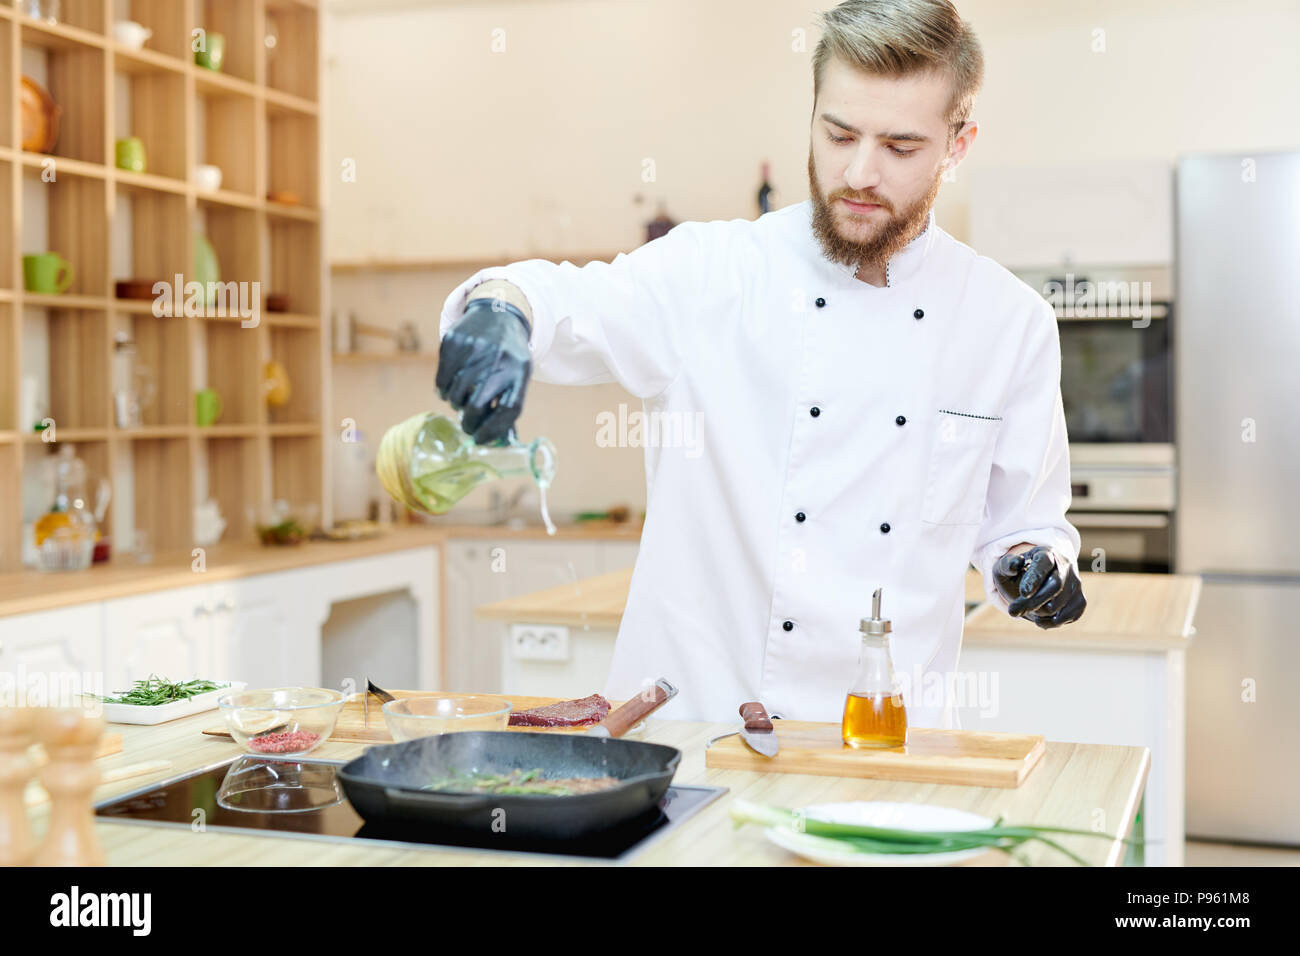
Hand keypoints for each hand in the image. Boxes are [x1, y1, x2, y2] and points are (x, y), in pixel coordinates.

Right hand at [435, 297, 531, 444]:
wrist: (498, 313)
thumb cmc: (509, 355)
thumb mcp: (518, 376)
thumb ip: (509, 406)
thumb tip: (501, 443)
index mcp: (519, 371)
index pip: (509, 410)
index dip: (493, 430)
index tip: (480, 439)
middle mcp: (499, 359)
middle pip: (477, 406)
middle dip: (469, 423)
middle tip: (468, 425)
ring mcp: (474, 349)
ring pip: (455, 396)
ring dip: (456, 403)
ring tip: (462, 396)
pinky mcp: (454, 342)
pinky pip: (441, 380)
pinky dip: (443, 389)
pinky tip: (451, 384)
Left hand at [992, 545, 1085, 628]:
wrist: (1035, 583)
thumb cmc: (1017, 575)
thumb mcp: (1005, 567)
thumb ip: (1006, 565)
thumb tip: (1015, 564)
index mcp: (1046, 553)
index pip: (1044, 562)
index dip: (1035, 578)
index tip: (1024, 593)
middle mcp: (1065, 566)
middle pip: (1055, 585)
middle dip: (1032, 602)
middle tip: (1012, 611)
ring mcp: (1075, 584)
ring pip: (1059, 604)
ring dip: (1037, 613)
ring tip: (1024, 610)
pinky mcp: (1080, 601)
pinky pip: (1068, 617)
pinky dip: (1050, 622)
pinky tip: (1038, 619)